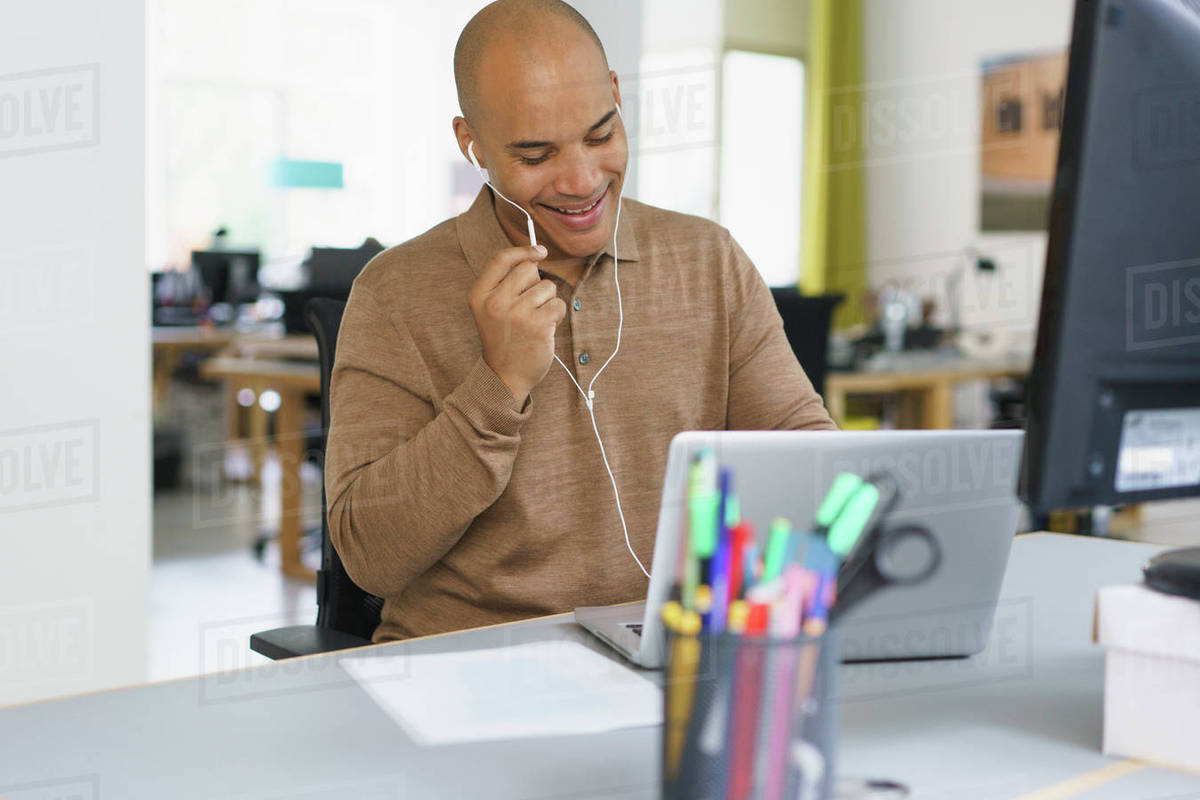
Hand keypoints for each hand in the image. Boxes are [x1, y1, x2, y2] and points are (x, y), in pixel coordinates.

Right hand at [467, 244, 565, 403]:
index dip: (523, 250)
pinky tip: (545, 328)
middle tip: (531, 305)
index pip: (501, 259)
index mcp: (479, 295)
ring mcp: (517, 314)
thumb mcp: (490, 309)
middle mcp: (496, 302)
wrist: (505, 376)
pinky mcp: (538, 325)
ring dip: (548, 301)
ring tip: (536, 319)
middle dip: (536, 283)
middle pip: (528, 269)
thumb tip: (535, 255)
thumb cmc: (502, 338)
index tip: (540, 251)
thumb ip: (505, 283)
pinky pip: (558, 305)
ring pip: (547, 287)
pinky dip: (557, 315)